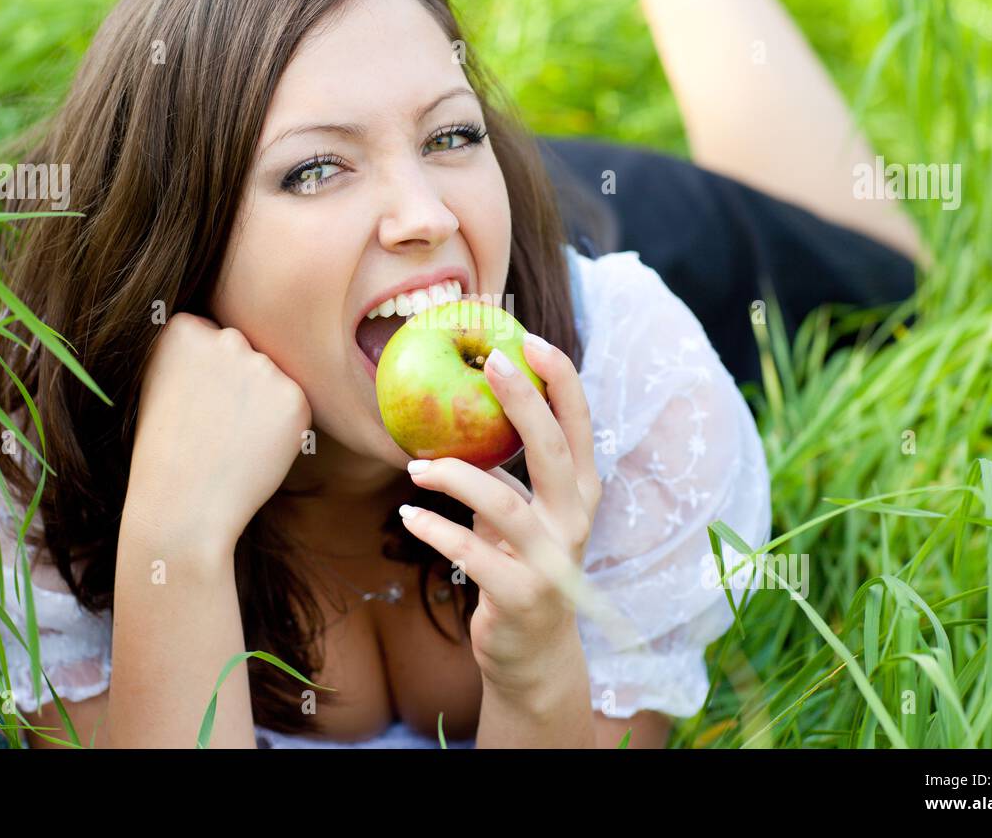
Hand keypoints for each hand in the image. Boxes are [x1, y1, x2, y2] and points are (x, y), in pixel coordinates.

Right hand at [124, 312, 311, 559]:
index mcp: (183, 329)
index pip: (210, 338)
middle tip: (212, 426)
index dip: (204, 376)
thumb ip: (196, 354)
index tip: (189, 404)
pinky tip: (252, 448)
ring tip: (230, 439)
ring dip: (261, 403)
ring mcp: (262, 366)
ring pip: (271, 378)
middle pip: (245, 353)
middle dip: (237, 383)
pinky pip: (293, 405)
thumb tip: (240, 340)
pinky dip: (281, 427)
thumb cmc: (167, 451)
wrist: (182, 506)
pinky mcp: (294, 397)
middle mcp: (226, 338)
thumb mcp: (162, 384)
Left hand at [397, 333, 602, 696]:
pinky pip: (469, 552)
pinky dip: (434, 528)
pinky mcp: (521, 595)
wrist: (535, 652)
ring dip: (452, 475)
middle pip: (553, 449)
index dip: (561, 379)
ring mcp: (552, 560)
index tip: (529, 340)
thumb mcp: (525, 511)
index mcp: (581, 491)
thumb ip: (509, 468)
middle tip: (487, 363)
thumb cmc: (521, 563)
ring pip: (502, 501)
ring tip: (415, 466)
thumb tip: (466, 401)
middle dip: (523, 400)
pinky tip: (410, 513)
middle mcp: (576, 520)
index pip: (579, 424)